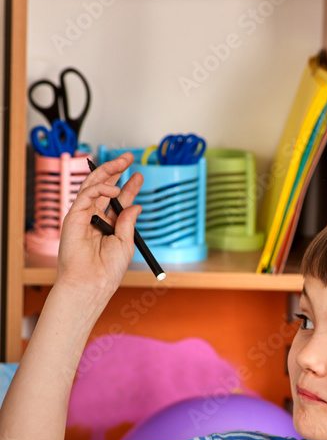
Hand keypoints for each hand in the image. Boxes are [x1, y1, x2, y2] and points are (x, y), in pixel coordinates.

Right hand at [57, 154, 143, 296]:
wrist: (91, 281)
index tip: (139, 176)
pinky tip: (114, 190)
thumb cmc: (107, 269)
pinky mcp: (74, 216)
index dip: (128, 187)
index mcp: (109, 226)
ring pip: (93, 185)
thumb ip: (128, 222)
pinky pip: (86, 194)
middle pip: (105, 188)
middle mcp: (95, 219)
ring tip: (123, 163)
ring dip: (108, 172)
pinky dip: (100, 188)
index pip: (118, 201)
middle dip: (116, 171)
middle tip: (129, 158)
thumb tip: (134, 205)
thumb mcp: (126, 243)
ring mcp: (83, 216)